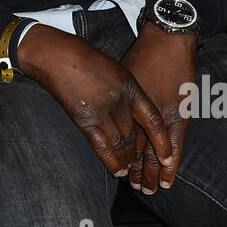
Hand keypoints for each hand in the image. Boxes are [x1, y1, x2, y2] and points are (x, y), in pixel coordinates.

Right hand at [16, 24, 171, 176]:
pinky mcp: (85, 119)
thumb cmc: (87, 59)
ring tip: (130, 171)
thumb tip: (135, 114)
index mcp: (131, 86)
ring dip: (127, 160)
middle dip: (141, 156)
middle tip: (145, 170)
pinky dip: (111, 161)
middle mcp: (120, 101)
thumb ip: (128, 92)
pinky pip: (102, 146)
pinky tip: (117, 170)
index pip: (153, 121)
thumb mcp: (116, 70)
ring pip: (121, 144)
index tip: (167, 159)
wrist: (59, 55)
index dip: (162, 143)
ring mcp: (102, 111)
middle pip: (136, 136)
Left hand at [121, 26, 196, 193]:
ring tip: (147, 189)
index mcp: (125, 109)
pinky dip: (170, 165)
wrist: (167, 41)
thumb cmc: (142, 54)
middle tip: (133, 186)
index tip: (118, 171)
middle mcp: (140, 116)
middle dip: (134, 170)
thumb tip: (107, 112)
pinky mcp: (179, 115)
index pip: (120, 140)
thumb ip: (117, 99)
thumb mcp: (122, 77)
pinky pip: (174, 148)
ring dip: (150, 173)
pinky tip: (167, 181)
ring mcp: (161, 117)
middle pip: (134, 151)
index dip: (119, 158)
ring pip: (153, 154)